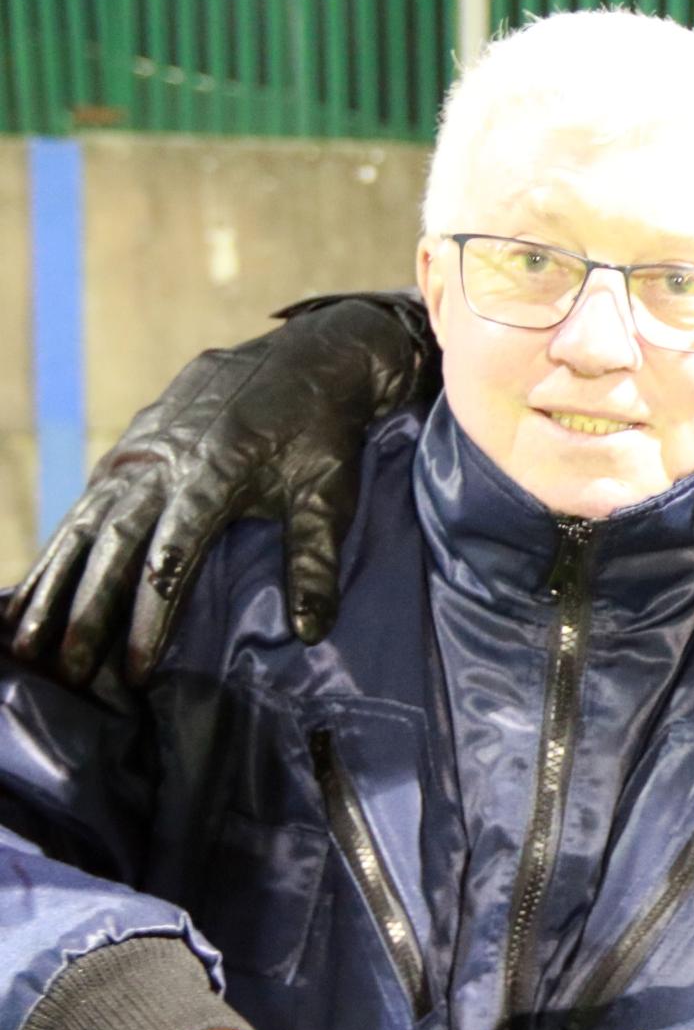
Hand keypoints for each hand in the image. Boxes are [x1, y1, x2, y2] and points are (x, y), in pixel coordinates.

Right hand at [6, 292, 435, 684]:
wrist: (305, 358)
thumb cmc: (321, 433)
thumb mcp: (328, 494)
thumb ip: (315, 561)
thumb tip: (309, 632)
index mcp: (211, 473)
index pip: (172, 558)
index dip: (150, 616)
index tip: (138, 670)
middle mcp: (160, 462)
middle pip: (114, 546)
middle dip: (87, 612)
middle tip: (67, 671)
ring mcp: (136, 453)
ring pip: (84, 525)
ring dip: (55, 585)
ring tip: (27, 643)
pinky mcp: (126, 451)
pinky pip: (82, 505)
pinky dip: (56, 549)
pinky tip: (33, 589)